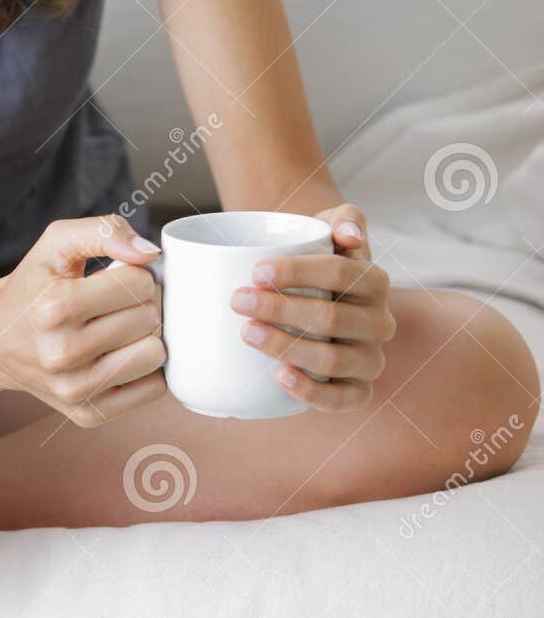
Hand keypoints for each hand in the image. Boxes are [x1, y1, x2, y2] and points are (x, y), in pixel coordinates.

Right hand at [0, 214, 167, 424]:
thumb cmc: (34, 285)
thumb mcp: (57, 242)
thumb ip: (104, 230)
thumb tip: (149, 254)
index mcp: (54, 307)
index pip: (139, 284)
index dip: (134, 275)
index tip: (114, 279)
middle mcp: (61, 353)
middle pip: (149, 319)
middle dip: (142, 305)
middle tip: (116, 305)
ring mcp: (74, 390)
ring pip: (155, 356)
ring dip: (146, 337)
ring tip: (119, 329)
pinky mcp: (88, 414)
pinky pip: (153, 389)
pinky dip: (144, 369)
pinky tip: (119, 355)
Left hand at [229, 203, 396, 411]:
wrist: (313, 293)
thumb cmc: (315, 258)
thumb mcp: (328, 227)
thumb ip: (345, 217)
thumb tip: (350, 233)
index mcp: (375, 282)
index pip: (339, 274)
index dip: (297, 272)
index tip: (255, 271)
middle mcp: (380, 322)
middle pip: (330, 317)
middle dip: (280, 309)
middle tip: (238, 301)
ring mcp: (370, 359)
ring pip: (332, 359)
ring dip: (286, 347)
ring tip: (247, 332)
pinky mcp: (358, 390)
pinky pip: (342, 399)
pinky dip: (312, 393)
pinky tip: (280, 378)